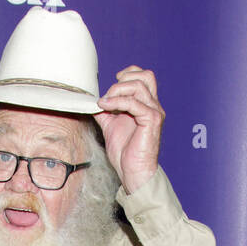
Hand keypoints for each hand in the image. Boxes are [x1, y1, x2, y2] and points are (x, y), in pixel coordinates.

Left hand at [94, 66, 163, 194]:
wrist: (133, 172)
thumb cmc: (126, 153)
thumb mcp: (110, 126)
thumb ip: (105, 112)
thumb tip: (92, 101)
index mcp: (146, 105)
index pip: (144, 77)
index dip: (129, 73)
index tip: (113, 82)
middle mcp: (153, 106)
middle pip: (145, 76)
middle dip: (122, 81)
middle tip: (108, 96)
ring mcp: (154, 112)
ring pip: (138, 86)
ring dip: (117, 91)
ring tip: (104, 103)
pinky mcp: (152, 120)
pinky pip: (134, 103)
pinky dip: (117, 102)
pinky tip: (105, 107)